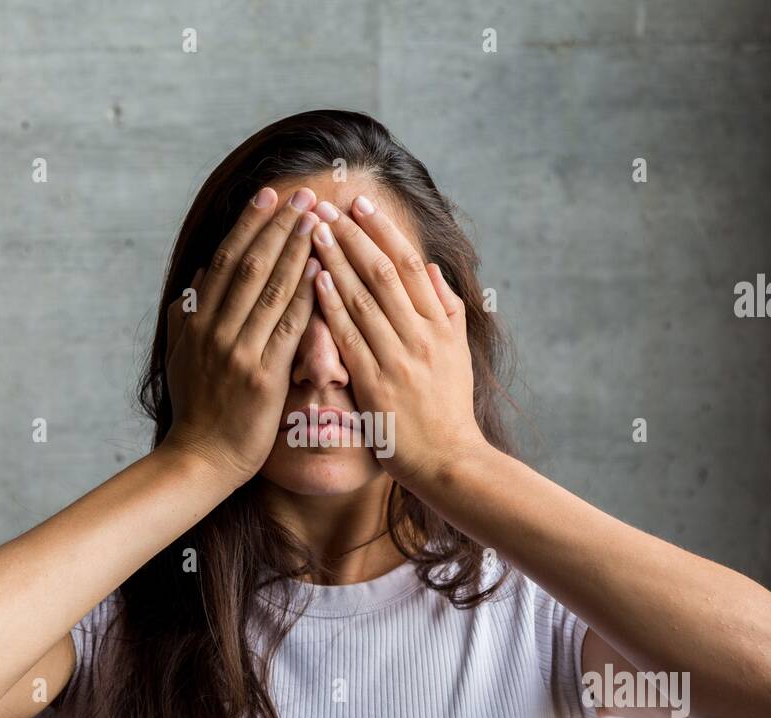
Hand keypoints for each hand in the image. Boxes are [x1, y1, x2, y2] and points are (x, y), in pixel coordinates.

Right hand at [161, 186, 321, 483]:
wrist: (200, 459)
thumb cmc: (197, 409)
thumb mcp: (180, 355)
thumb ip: (187, 315)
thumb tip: (199, 275)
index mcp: (194, 320)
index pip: (224, 259)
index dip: (248, 225)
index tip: (269, 195)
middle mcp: (213, 329)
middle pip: (248, 264)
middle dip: (277, 225)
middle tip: (304, 194)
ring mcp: (237, 351)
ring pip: (269, 288)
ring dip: (295, 249)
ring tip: (317, 218)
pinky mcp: (261, 376)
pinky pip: (287, 325)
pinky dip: (304, 293)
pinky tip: (321, 269)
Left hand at [307, 195, 489, 489]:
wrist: (449, 460)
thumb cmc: (450, 409)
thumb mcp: (458, 354)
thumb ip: (447, 309)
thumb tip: (432, 269)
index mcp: (439, 324)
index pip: (409, 264)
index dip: (382, 230)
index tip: (360, 204)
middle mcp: (420, 335)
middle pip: (382, 273)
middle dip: (351, 235)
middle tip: (325, 206)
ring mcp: (398, 358)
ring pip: (362, 298)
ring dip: (335, 260)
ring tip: (312, 230)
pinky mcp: (375, 383)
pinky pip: (349, 336)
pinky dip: (331, 305)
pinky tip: (313, 279)